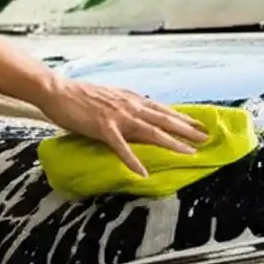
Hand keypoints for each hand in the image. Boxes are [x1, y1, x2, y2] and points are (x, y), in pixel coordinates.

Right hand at [33, 77, 208, 176]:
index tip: (201, 125)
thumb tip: (144, 112)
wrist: (57, 91)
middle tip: (206, 139)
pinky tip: (142, 172)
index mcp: (133, 99)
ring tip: (188, 153)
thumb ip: (129, 106)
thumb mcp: (113, 97)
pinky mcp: (103, 128)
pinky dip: (132, 160)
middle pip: (165, 120)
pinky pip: (121, 147)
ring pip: (151, 132)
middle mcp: (131, 107)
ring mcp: (118, 117)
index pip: (164, 110)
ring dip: (171, 143)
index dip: (184, 118)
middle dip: (187, 130)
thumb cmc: (82, 96)